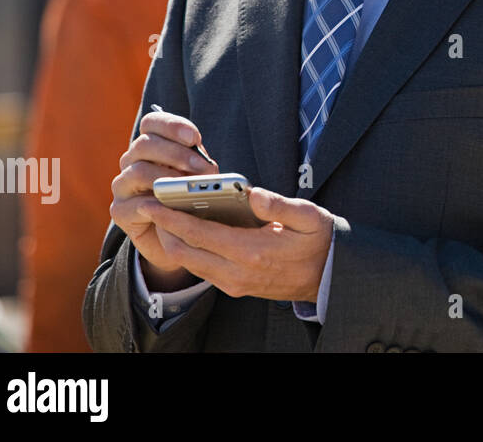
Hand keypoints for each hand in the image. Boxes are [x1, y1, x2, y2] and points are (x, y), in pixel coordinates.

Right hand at [110, 111, 217, 289]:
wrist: (178, 236)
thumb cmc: (191, 198)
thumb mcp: (198, 175)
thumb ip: (200, 165)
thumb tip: (208, 169)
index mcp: (151, 144)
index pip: (152, 122)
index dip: (172, 125)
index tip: (194, 137)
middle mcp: (132, 160)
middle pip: (145, 144)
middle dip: (177, 154)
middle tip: (202, 168)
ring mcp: (123, 185)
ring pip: (138, 171)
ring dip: (168, 178)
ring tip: (189, 188)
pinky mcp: (120, 210)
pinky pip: (134, 203)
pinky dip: (155, 205)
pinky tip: (171, 207)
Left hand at [138, 188, 334, 302]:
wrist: (329, 277)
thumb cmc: (319, 241)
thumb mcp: (310, 216)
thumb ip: (280, 204)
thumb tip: (252, 193)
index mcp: (253, 251)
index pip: (200, 234)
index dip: (172, 218)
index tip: (153, 202)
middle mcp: (237, 272)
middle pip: (185, 252)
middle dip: (164, 229)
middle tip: (153, 205)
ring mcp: (235, 283)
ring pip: (190, 264)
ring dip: (173, 242)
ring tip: (166, 217)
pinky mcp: (236, 288)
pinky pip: (202, 270)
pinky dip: (188, 252)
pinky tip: (187, 234)